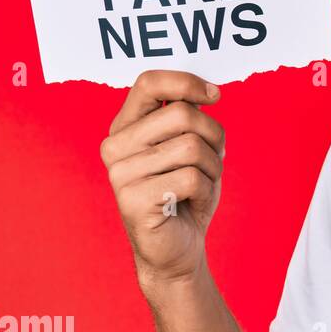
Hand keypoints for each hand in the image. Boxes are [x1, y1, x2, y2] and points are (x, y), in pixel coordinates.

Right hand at [101, 70, 224, 286]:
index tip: (215, 96)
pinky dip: (207, 190)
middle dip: (214, 136)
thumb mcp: (190, 147)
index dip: (187, 82)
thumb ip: (188, 117)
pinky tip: (192, 203)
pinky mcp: (132, 199)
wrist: (178, 249)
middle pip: (182, 114)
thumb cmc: (187, 193)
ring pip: (192, 146)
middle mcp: (115, 146)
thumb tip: (208, 91)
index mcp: (126, 127)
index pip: (149, 83)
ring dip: (213, 167)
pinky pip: (191, 178)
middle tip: (212, 161)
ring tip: (200, 185)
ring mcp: (120, 173)